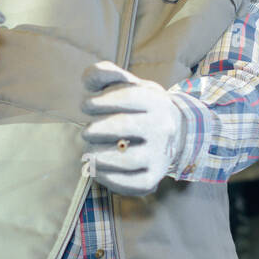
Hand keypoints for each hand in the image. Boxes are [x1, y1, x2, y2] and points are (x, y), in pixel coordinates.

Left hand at [80, 61, 181, 194]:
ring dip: (99, 155)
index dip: (100, 100)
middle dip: (96, 128)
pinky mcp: (154, 178)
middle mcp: (163, 128)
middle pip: (124, 126)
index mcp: (156, 101)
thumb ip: (104, 74)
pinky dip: (109, 179)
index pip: (128, 96)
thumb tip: (89, 78)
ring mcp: (160, 155)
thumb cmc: (137, 106)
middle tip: (86, 131)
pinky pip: (132, 184)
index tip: (86, 105)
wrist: (172, 133)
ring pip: (127, 159)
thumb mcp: (126, 84)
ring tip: (88, 152)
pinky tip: (98, 169)